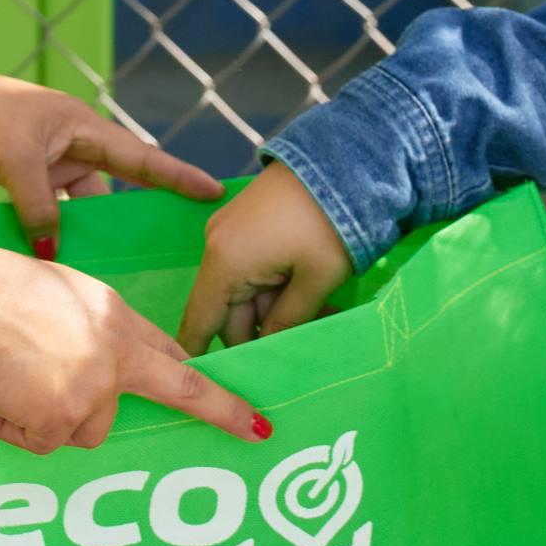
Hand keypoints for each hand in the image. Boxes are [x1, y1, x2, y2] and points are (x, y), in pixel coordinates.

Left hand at [0, 52, 220, 254]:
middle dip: (131, 215)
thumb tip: (53, 249)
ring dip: (81, 230)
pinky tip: (53, 259)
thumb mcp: (14, 160)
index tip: (213, 191)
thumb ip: (39, 207)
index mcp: (81, 126)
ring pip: (76, 203)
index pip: (140, 156)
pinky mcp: (20, 175)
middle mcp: (70, 143)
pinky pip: (46, 209)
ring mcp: (45, 161)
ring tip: (103, 267)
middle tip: (162, 247)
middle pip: (113, 186)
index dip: (177, 175)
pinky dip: (49, 231)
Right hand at [0, 245, 271, 452]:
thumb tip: (88, 367)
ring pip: (84, 429)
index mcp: (114, 316)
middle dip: (221, 410)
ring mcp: (95, 388)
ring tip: (9, 382)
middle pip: (179, 388)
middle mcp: (116, 353)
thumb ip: (87, 331)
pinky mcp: (64, 418)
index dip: (196, 374)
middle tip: (254, 431)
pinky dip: (12, 427)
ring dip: (47, 420)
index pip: (168, 351)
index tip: (232, 392)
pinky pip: (38, 441)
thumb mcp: (57, 296)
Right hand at [178, 161, 353, 350]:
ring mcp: (230, 230)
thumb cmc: (331, 224)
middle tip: (306, 345)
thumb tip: (269, 352)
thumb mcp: (315, 282)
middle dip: (262, 332)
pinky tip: (311, 293)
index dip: (200, 356)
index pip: (199, 323)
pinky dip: (276, 285)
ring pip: (245, 290)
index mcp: (224, 263)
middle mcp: (216, 246)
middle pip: (228, 310)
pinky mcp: (247, 220)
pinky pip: (253, 267)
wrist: (346, 159)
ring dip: (275, 309)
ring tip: (323, 314)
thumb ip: (287, 322)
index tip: (212, 386)